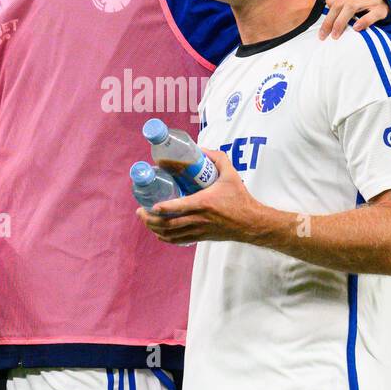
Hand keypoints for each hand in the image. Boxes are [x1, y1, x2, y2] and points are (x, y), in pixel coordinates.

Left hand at [137, 149, 272, 244]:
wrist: (250, 222)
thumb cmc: (240, 198)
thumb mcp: (230, 174)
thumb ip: (217, 158)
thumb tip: (200, 149)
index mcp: (204, 203)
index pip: (180, 207)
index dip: (164, 208)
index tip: (151, 206)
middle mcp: (199, 219)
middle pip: (169, 224)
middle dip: (150, 220)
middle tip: (140, 211)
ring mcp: (199, 230)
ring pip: (171, 234)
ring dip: (155, 229)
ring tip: (145, 220)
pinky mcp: (200, 237)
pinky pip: (179, 240)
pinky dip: (166, 238)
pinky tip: (158, 232)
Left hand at [315, 0, 386, 39]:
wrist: (388, 5)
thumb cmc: (363, 1)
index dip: (327, 12)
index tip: (323, 27)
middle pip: (341, 3)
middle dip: (330, 20)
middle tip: (323, 35)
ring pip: (353, 7)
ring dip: (341, 22)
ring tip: (335, 35)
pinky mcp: (383, 8)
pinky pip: (372, 14)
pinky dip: (363, 21)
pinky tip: (356, 29)